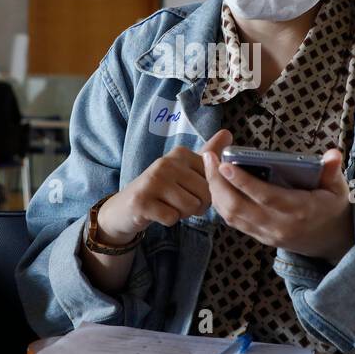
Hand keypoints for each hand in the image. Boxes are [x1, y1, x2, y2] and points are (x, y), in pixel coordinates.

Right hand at [97, 130, 233, 243]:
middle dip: (195, 206)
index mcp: (180, 153)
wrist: (125, 207)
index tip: (188, 189)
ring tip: (167, 205)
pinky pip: (172, 218)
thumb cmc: (161, 189)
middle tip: (177, 201)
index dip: (205, 192)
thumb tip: (229, 133)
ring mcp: (153, 180)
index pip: (212, 179)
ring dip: (181, 213)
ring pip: (190, 207)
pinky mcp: (142, 200)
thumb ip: (207, 154)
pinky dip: (167, 220)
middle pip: (204, 195)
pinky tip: (157, 212)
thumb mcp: (185, 169)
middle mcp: (166, 162)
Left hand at [202, 135, 354, 264]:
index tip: (224, 164)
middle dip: (218, 183)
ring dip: (215, 192)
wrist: (331, 241)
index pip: (266, 196)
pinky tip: (215, 183)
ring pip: (231, 216)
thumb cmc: (331, 208)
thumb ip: (332, 171)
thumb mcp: (337, 188)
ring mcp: (267, 233)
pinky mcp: (259, 236)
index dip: (243, 181)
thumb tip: (333, 154)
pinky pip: (233, 221)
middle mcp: (278, 225)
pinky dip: (220, 202)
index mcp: (299, 210)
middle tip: (208, 158)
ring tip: (208, 166)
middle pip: (239, 207)